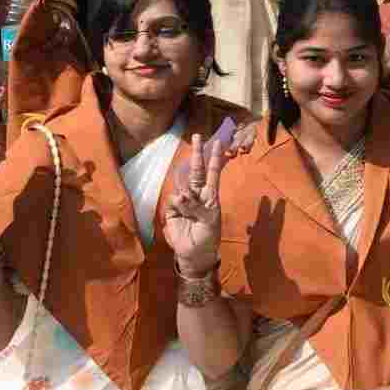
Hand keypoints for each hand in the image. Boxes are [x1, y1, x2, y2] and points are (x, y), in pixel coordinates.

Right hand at [161, 131, 231, 273]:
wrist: (194, 254)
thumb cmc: (207, 236)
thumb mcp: (208, 221)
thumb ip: (195, 206)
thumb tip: (180, 195)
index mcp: (211, 195)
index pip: (213, 173)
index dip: (215, 158)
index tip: (218, 142)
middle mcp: (197, 194)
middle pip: (196, 171)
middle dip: (197, 154)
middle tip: (197, 136)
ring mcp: (184, 201)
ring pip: (181, 186)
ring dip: (185, 193)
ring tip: (187, 207)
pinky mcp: (171, 210)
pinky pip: (172, 202)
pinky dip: (176, 206)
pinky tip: (180, 214)